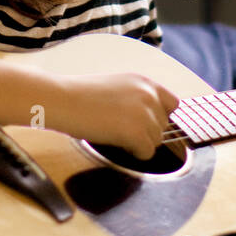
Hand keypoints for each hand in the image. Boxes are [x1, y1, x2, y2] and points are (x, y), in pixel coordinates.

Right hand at [50, 72, 179, 160]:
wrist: (61, 100)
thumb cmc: (80, 95)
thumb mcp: (117, 87)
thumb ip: (137, 98)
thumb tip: (151, 120)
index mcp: (145, 82)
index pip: (173, 104)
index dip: (159, 117)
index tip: (145, 124)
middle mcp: (150, 95)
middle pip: (163, 126)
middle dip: (146, 132)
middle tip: (119, 129)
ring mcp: (145, 113)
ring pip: (156, 141)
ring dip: (138, 142)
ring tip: (114, 133)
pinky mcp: (137, 132)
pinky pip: (147, 152)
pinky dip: (134, 153)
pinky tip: (115, 142)